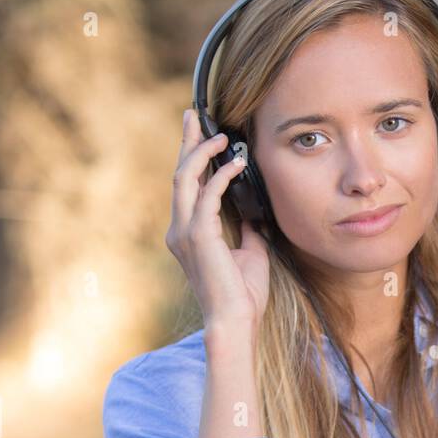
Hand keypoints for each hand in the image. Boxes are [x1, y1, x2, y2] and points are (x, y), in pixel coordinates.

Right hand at [165, 108, 269, 326]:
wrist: (235, 322)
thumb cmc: (242, 296)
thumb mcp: (250, 254)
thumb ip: (249, 231)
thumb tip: (257, 214)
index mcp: (188, 235)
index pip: (188, 188)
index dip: (194, 159)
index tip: (202, 135)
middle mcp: (180, 231)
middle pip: (180, 175)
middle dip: (188, 143)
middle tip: (194, 115)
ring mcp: (185, 233)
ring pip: (185, 178)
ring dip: (202, 152)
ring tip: (220, 134)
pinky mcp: (199, 236)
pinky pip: (207, 194)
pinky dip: (221, 175)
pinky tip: (236, 163)